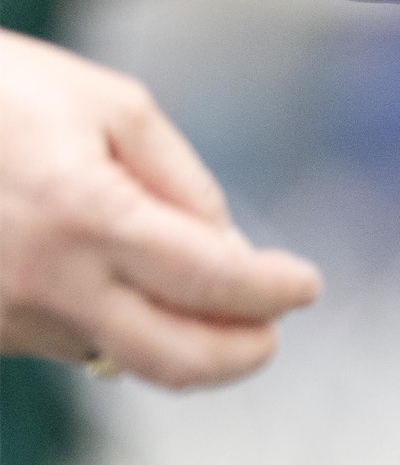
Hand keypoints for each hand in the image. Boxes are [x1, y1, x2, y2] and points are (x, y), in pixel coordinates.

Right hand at [0, 31, 321, 387]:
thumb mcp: (107, 104)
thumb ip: (182, 181)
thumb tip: (230, 252)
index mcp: (86, 215)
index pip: (214, 281)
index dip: (274, 291)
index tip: (306, 286)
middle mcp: (47, 283)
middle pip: (177, 360)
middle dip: (242, 354)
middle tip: (271, 332)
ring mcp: (10, 319)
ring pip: (128, 355)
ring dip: (181, 335)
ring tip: (195, 289)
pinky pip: (77, 342)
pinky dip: (119, 322)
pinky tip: (118, 280)